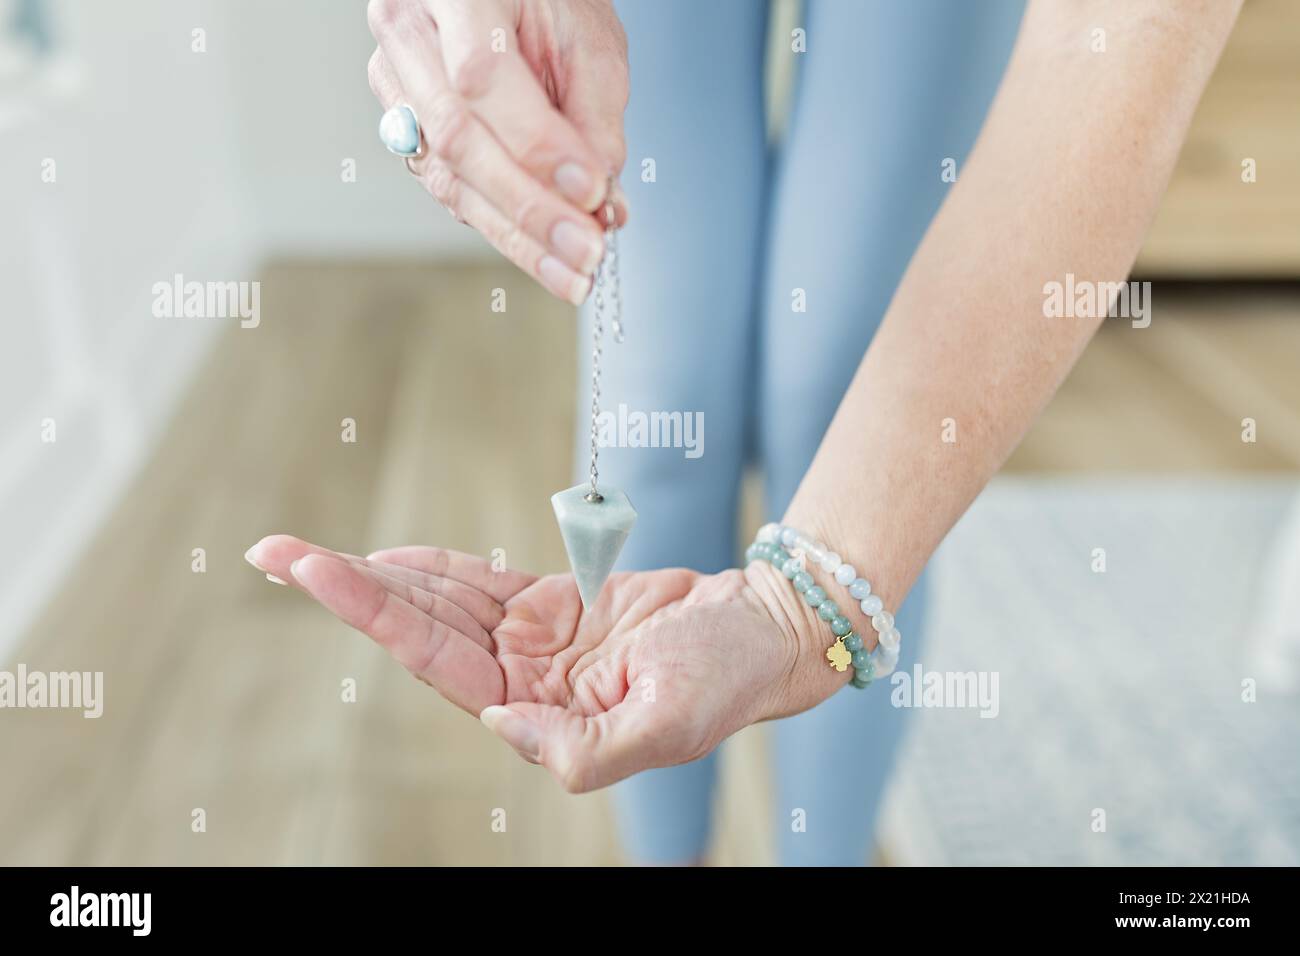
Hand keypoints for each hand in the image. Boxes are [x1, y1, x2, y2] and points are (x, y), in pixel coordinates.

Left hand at [245, 535, 844, 791]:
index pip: (434, 660)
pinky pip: (481, 581)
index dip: (371, 611)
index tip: (316, 570)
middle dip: (348, 590)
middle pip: (418, 627)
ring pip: (441, 601)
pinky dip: (434, 565)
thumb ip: (580, 746)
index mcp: (538, 714)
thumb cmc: (723, 678)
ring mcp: (535, 640)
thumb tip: (497, 720)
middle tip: (275, 552)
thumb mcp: (665, 724)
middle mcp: (523, 679)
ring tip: (306, 552)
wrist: (762, 632)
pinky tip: (388, 556)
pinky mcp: (556, 605)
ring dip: (379, 574)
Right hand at [366, 0, 629, 303]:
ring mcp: (397, 85)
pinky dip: (503, 226)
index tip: (590, 191)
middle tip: (584, 252)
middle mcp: (408, 36)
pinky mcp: (408, 130)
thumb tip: (601, 200)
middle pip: (458, 140)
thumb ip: (596, 114)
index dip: (538, 146)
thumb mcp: (587, 36)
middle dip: (529, 210)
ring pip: (449, 178)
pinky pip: (453, 189)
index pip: (483, 79)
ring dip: (518, 236)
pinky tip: (546, 252)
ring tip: (572, 272)